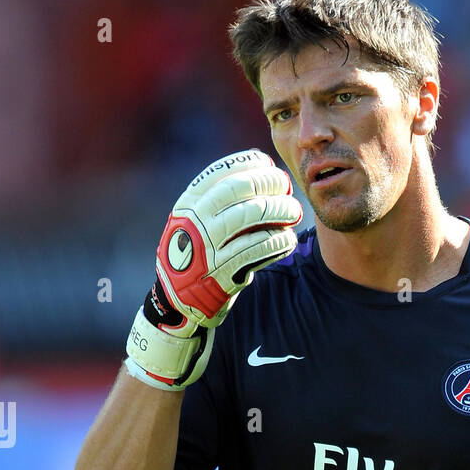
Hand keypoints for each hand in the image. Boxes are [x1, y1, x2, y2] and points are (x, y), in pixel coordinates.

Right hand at [125, 150, 301, 390]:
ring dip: (277, 210)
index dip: (247, 165)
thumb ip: (218, 205)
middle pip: (237, 191)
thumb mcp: (194, 225)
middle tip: (286, 185)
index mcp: (187, 206)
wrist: (175, 304)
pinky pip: (256, 250)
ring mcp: (206, 248)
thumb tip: (259, 176)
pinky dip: (277, 241)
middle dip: (266, 183)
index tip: (268, 166)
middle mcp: (194, 223)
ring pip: (249, 216)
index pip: (220, 174)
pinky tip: (288, 239)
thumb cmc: (195, 259)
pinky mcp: (221, 273)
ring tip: (293, 211)